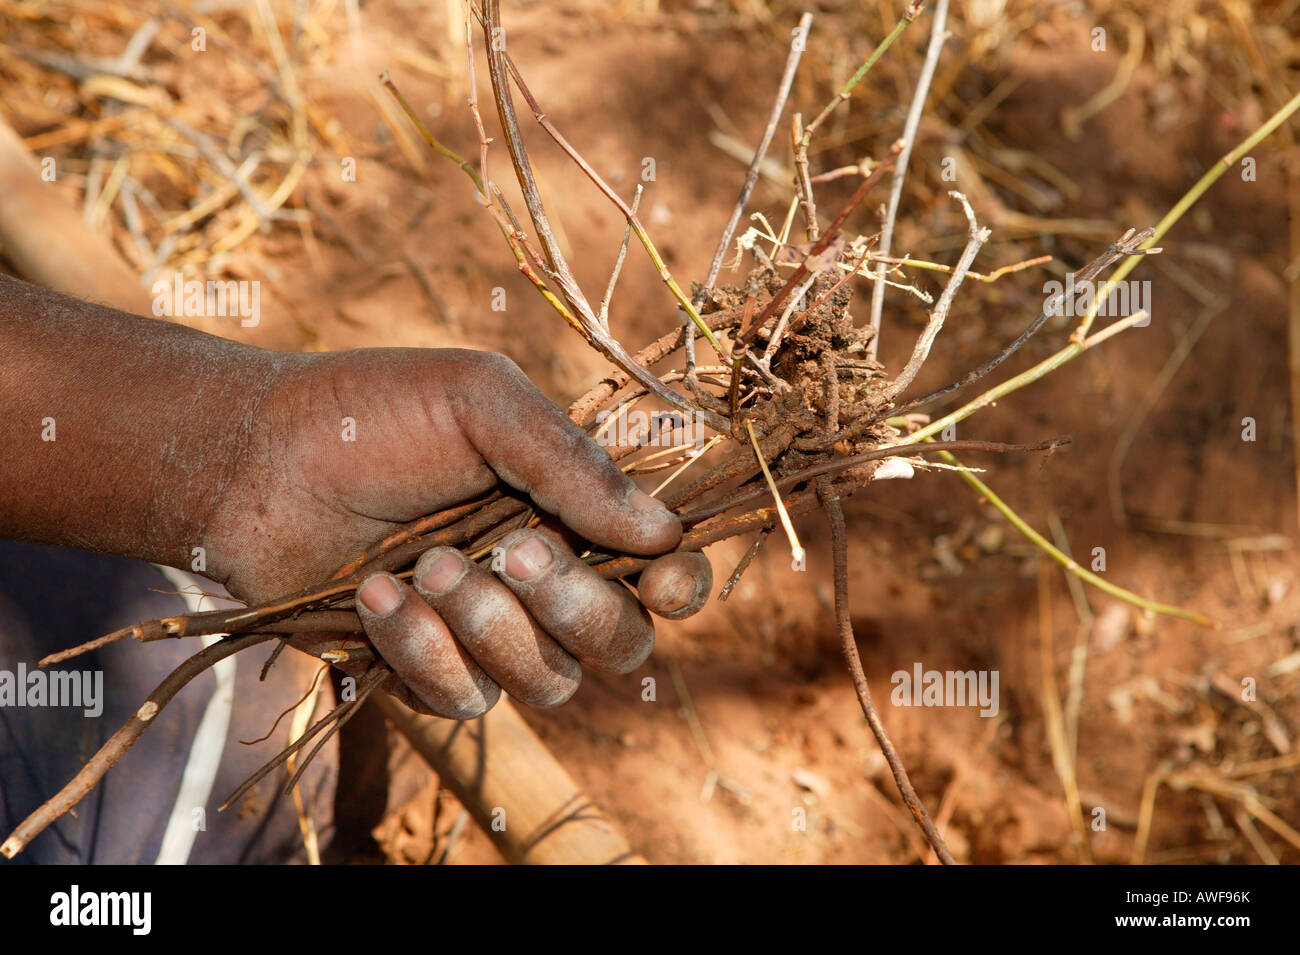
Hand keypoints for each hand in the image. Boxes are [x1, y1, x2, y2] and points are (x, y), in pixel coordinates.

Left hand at [202, 348, 711, 716]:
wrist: (254, 462)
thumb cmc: (373, 415)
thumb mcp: (481, 404)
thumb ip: (572, 465)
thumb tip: (664, 531)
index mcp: (573, 509)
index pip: (661, 568)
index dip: (678, 583)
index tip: (662, 579)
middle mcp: (545, 580)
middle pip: (621, 639)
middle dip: (578, 607)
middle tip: (514, 553)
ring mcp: (489, 633)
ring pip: (549, 680)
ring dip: (492, 627)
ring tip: (426, 564)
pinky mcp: (428, 672)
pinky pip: (465, 699)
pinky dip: (423, 650)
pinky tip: (374, 594)